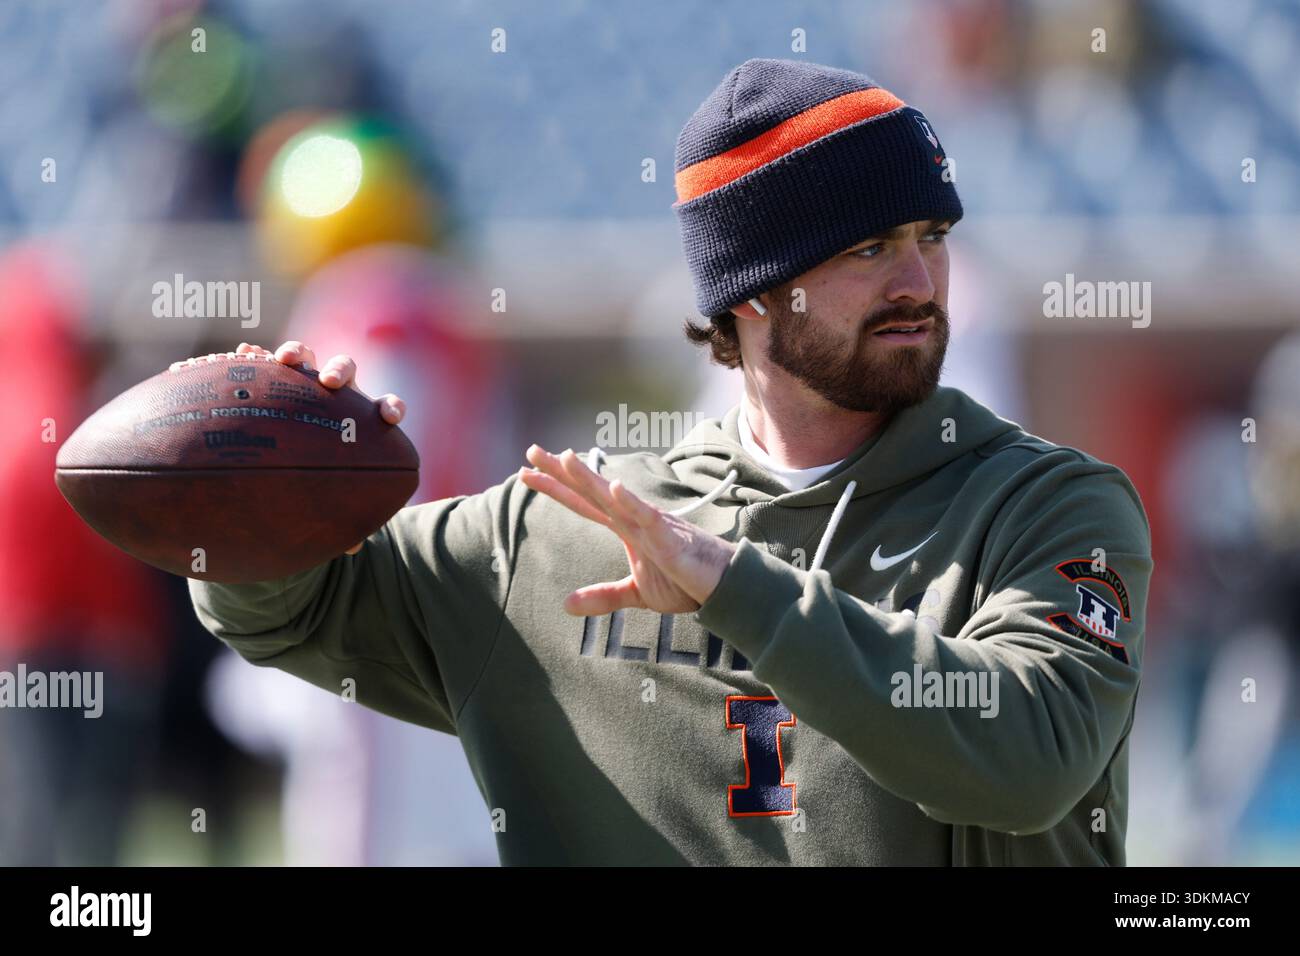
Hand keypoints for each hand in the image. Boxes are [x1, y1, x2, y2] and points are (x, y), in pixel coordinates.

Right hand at [239, 341, 406, 555]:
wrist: (292, 459)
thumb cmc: (321, 480)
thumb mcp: (332, 498)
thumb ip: (342, 515)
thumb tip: (352, 549)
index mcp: (360, 420)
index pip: (384, 407)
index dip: (389, 407)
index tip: (389, 416)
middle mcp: (335, 394)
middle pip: (346, 370)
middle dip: (340, 371)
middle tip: (330, 382)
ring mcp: (302, 381)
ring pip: (305, 357)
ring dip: (298, 354)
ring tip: (285, 361)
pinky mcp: (271, 376)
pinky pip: (261, 362)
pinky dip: (254, 357)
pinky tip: (239, 356)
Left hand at [518, 445, 735, 614]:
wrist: (726, 588)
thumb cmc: (687, 582)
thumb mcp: (637, 594)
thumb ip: (603, 596)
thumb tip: (565, 604)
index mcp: (625, 528)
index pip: (583, 503)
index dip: (556, 487)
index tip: (526, 473)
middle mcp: (634, 520)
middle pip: (591, 490)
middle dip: (561, 471)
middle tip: (530, 450)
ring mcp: (652, 526)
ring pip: (615, 497)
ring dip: (590, 478)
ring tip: (563, 458)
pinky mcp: (670, 540)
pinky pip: (648, 518)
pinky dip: (631, 502)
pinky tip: (615, 486)